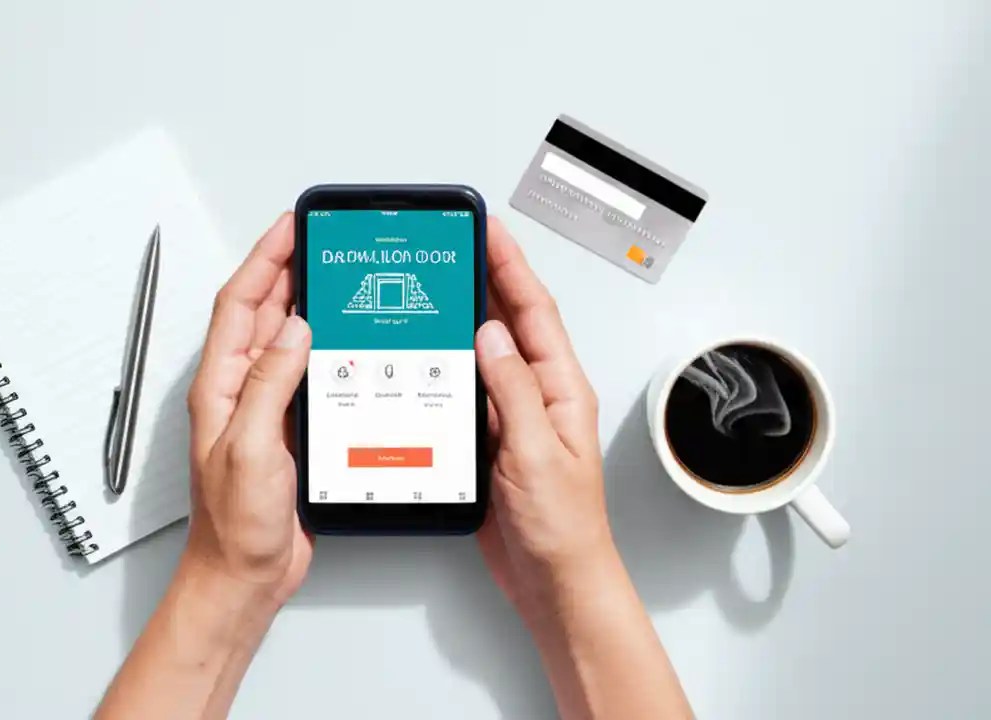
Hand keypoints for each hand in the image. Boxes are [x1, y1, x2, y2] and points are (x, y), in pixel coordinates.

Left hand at [182, 212, 312, 608]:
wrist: (244, 574)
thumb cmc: (234, 524)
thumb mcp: (251, 447)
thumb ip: (271, 386)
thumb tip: (295, 330)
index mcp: (220, 386)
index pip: (240, 305)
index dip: (264, 261)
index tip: (291, 229)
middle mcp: (238, 390)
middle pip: (261, 312)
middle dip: (286, 268)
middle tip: (317, 238)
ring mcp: (262, 408)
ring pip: (283, 338)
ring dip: (304, 301)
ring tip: (331, 272)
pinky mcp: (286, 428)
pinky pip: (303, 372)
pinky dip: (321, 346)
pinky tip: (340, 338)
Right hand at [475, 218, 610, 626]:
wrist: (554, 579)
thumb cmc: (562, 527)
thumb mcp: (537, 452)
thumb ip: (512, 391)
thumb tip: (490, 335)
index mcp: (560, 389)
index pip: (534, 312)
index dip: (510, 265)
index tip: (488, 230)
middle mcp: (539, 396)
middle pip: (510, 322)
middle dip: (485, 277)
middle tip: (455, 244)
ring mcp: (515, 418)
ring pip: (485, 354)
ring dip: (463, 319)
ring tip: (436, 286)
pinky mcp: (492, 441)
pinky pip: (468, 391)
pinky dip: (447, 367)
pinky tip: (428, 357)